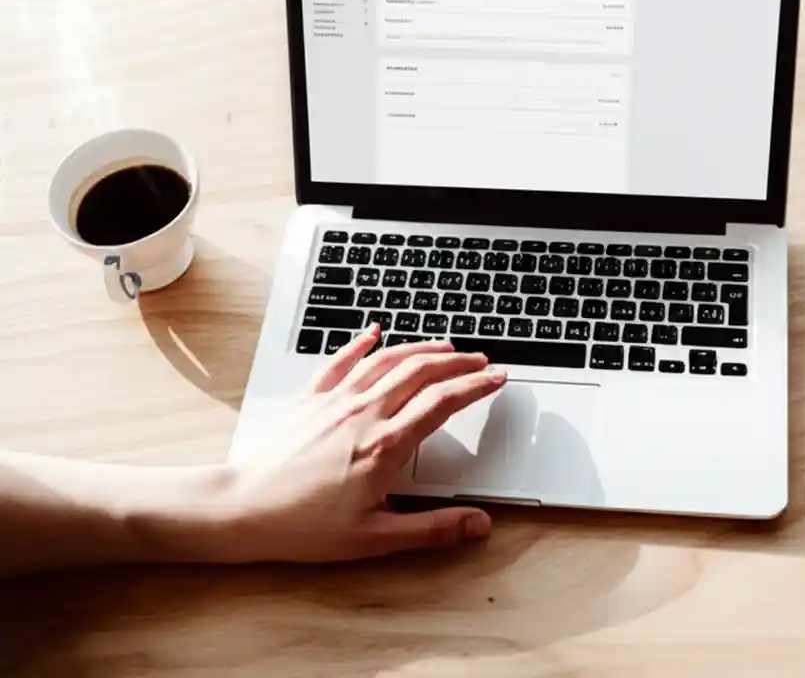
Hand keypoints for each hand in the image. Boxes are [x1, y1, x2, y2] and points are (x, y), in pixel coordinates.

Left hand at [224, 325, 506, 562]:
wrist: (242, 509)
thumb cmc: (302, 527)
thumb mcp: (375, 537)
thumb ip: (432, 528)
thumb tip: (478, 523)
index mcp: (385, 445)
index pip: (443, 402)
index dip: (475, 387)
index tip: (497, 379)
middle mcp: (363, 413)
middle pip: (421, 371)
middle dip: (458, 362)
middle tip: (481, 361)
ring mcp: (334, 402)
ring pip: (386, 360)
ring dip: (420, 348)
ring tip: (445, 346)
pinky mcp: (309, 400)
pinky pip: (339, 361)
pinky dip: (360, 343)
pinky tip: (373, 332)